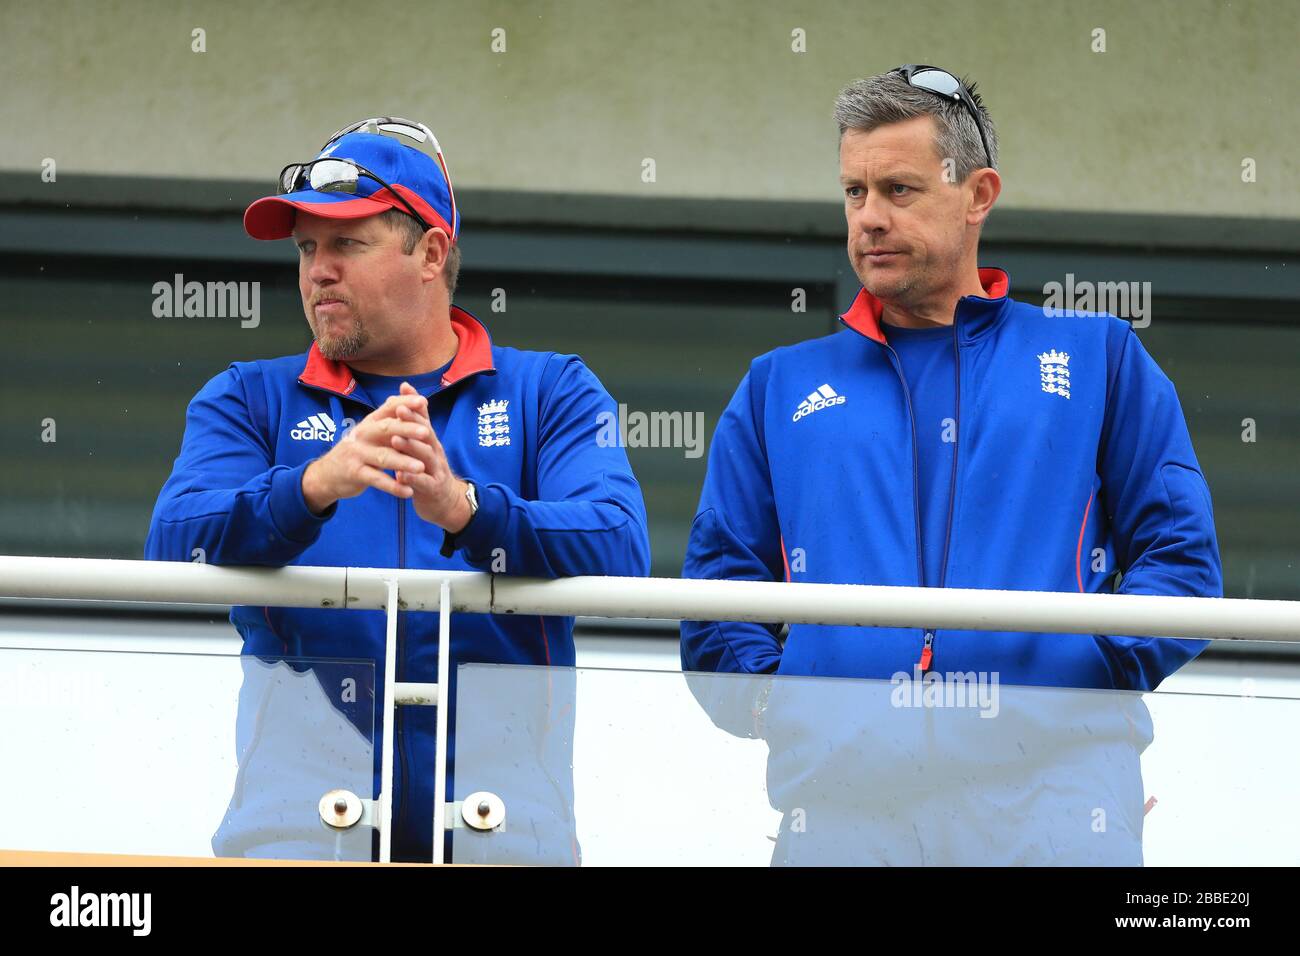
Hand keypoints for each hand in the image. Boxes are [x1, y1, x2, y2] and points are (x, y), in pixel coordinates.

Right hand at [300, 394, 431, 513]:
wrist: (327, 473)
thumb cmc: (358, 450)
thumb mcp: (371, 432)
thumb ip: (391, 419)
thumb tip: (412, 397)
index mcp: (370, 422)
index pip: (388, 408)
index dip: (405, 403)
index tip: (424, 401)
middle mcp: (362, 434)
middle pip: (386, 429)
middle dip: (406, 429)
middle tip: (426, 432)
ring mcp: (357, 454)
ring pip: (383, 456)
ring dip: (403, 462)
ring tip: (421, 467)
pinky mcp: (354, 473)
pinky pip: (376, 480)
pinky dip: (392, 486)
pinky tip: (408, 492)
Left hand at [390, 382, 474, 531]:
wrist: (446, 502)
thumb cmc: (428, 470)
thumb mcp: (424, 445)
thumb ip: (415, 422)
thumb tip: (406, 391)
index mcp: (430, 441)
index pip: (423, 419)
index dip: (414, 406)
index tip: (403, 391)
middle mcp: (435, 452)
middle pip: (426, 434)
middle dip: (413, 421)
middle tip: (399, 410)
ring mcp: (436, 470)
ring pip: (425, 457)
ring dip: (411, 448)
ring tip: (396, 440)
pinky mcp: (433, 489)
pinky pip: (423, 483)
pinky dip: (413, 479)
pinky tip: (401, 475)